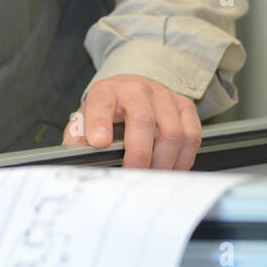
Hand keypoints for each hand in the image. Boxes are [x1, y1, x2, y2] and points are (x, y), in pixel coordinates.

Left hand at [61, 74, 201, 169]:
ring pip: (172, 131)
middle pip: (143, 121)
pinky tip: (171, 170)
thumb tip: (75, 158)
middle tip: (133, 174)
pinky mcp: (184, 106)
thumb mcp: (85, 119)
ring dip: (164, 161)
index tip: (99, 143)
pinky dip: (183, 158)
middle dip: (139, 154)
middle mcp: (136, 89)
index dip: (99, 123)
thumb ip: (77, 137)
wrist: (130, 90)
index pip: (101, 104)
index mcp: (106, 92)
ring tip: (153, 177)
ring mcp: (163, 96)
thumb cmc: (106, 111)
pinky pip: (191, 135)